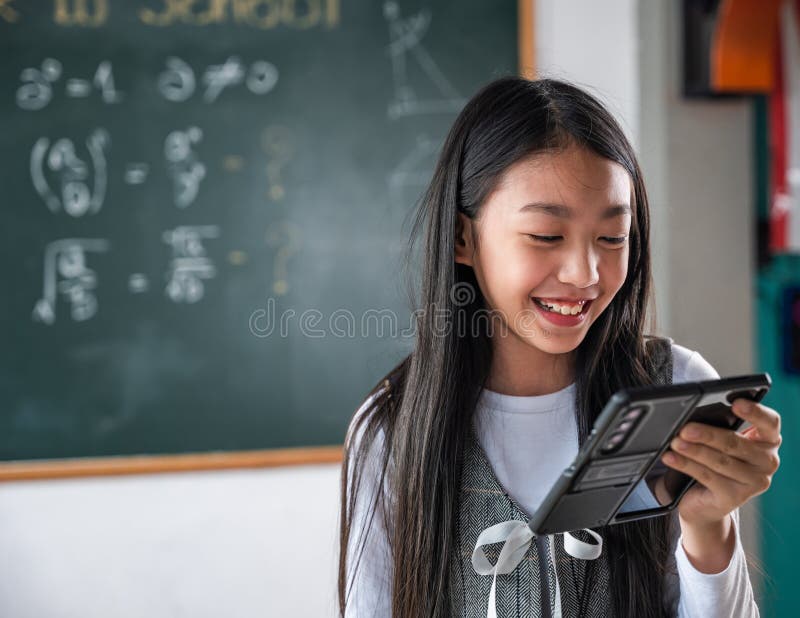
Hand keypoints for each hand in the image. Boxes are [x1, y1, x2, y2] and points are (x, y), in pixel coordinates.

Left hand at [660, 398, 781, 526]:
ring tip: (675, 442)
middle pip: (736, 443)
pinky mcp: (735, 497)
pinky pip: (707, 477)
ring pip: (720, 461)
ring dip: (694, 450)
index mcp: (768, 441)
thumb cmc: (716, 463)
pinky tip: (671, 458)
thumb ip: (719, 428)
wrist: (707, 503)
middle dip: (707, 435)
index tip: (736, 404)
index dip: (755, 412)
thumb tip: (693, 418)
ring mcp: (753, 482)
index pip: (769, 422)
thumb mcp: (722, 443)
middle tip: (685, 429)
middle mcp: (767, 461)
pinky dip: (686, 465)